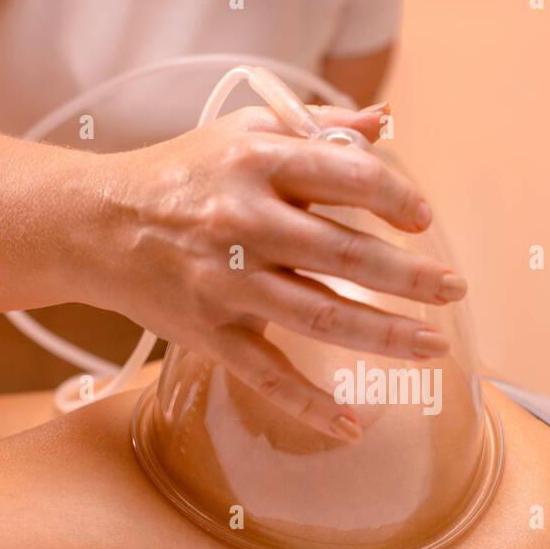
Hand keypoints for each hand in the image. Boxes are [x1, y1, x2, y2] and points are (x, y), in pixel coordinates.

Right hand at [86, 104, 466, 440]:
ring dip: (384, 336)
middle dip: (411, 276)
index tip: (421, 220)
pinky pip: (266, 376)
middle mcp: (243, 223)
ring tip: (433, 347)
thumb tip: (385, 122)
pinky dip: (308, 405)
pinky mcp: (208, 333)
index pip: (347, 176)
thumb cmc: (182, 174)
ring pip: (321, 316)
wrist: (95, 225)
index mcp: (256, 163)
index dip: (396, 197)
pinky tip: (350, 425)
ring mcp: (226, 284)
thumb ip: (317, 130)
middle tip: (454, 289)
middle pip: (346, 255)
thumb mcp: (244, 134)